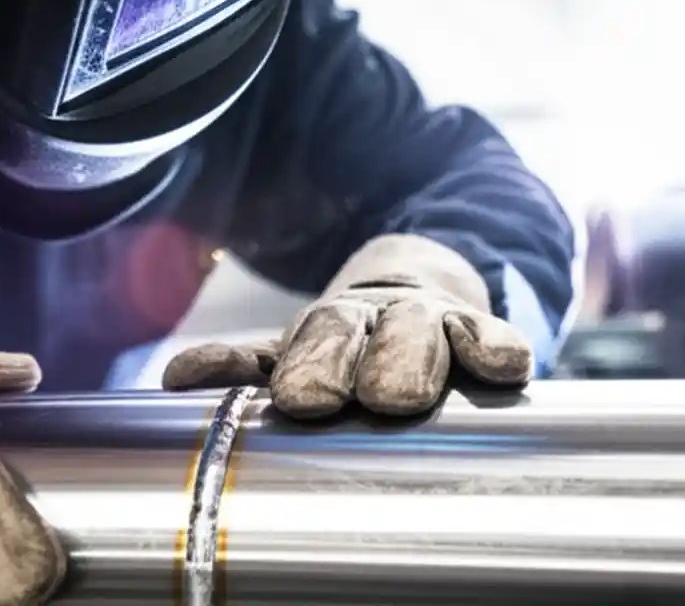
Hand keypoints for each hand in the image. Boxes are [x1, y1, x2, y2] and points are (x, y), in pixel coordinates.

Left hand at [163, 235, 532, 417]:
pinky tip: (509, 365)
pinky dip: (497, 348)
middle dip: (345, 364)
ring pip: (421, 334)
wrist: (423, 286)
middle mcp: (374, 320)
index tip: (282, 399)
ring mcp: (430, 323)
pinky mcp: (481, 330)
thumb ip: (243, 368)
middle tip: (327, 398)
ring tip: (403, 395)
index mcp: (326, 328)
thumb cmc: (351, 342)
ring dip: (413, 359)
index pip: (306, 342)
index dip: (294, 368)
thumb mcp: (297, 352)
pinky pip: (491, 339)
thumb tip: (175, 380)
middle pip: (359, 335)